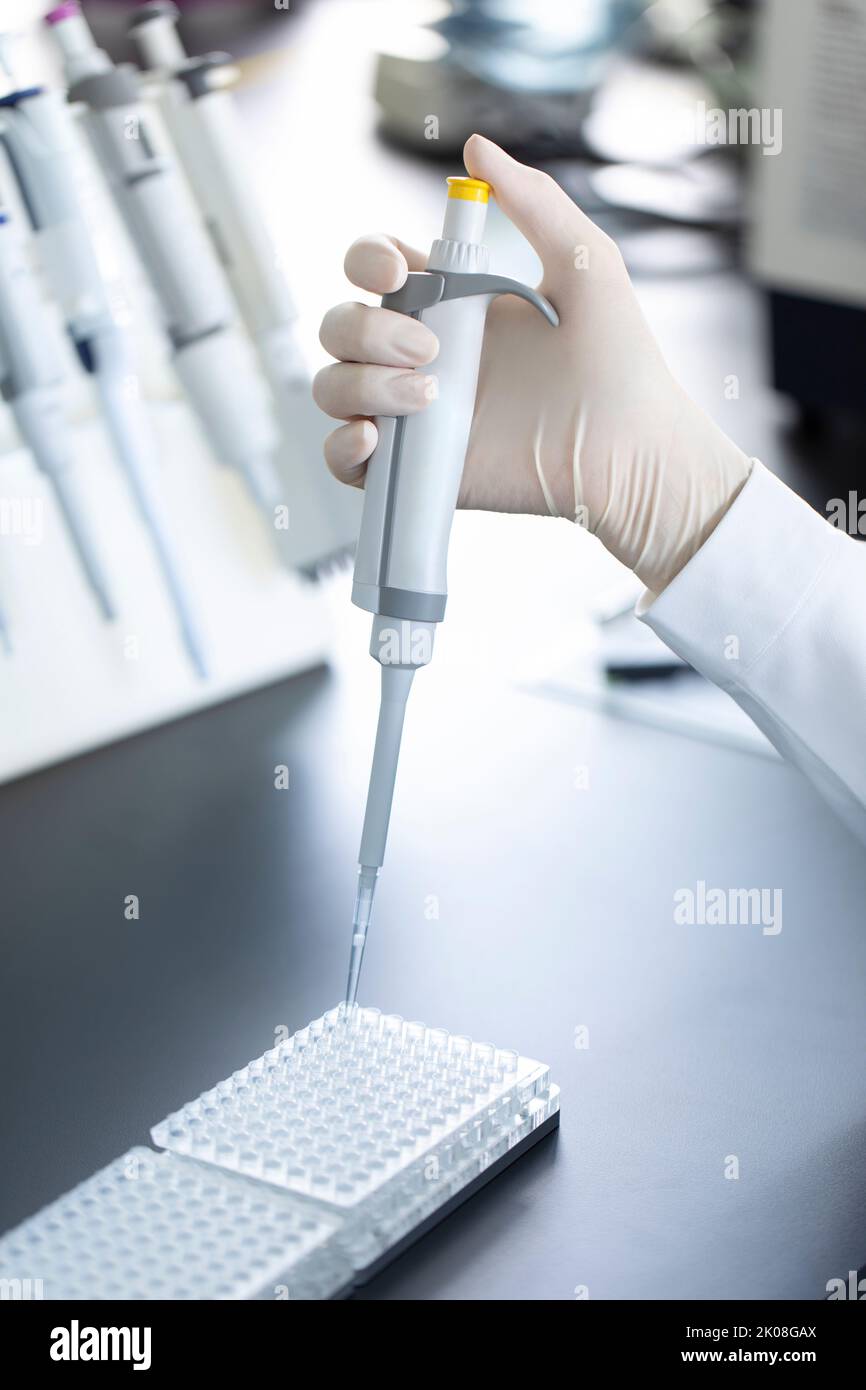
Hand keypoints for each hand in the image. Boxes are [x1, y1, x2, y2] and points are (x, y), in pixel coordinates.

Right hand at [314, 135, 751, 595]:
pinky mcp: (415, 469)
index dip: (367, 260)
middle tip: (431, 349)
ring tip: (425, 397)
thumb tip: (475, 147)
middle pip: (341, 325)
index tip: (398, 270)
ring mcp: (413, 415)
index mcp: (450, 304)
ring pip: (332, 387)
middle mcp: (422, 356)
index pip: (374, 268)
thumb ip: (535, 201)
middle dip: (366, 329)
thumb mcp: (585, 263)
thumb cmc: (618, 360)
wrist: (630, 449)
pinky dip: (341, 448)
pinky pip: (343, 460)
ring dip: (358, 384)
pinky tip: (374, 439)